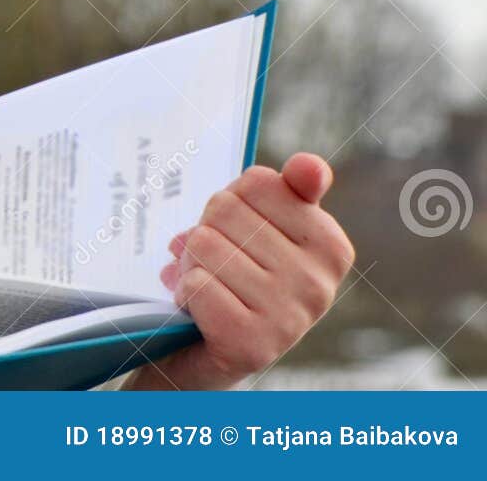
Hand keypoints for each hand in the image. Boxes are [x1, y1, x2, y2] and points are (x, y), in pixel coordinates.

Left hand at [133, 153, 355, 388]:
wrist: (202, 350)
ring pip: (205, 245)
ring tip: (208, 288)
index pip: (257, 182)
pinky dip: (184, 294)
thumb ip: (287, 188)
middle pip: (225, 210)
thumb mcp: (261, 224)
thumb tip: (309, 166)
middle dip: (206, 232)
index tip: (241, 232)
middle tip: (216, 265)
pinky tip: (200, 315)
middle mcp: (319, 284)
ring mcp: (289, 318)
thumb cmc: (234, 273)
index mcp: (331, 246)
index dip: (230, 201)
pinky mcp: (252, 345)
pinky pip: (195, 284)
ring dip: (191, 264)